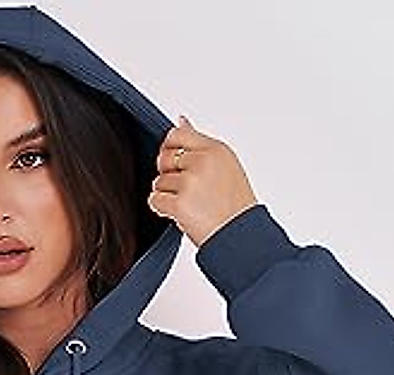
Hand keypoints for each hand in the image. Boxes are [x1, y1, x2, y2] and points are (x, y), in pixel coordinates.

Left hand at [148, 116, 258, 247]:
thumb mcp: (224, 166)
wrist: (239, 235)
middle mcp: (203, 162)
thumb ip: (199, 145)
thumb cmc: (234, 205)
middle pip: (164, 158)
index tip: (175, 163)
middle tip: (184, 190)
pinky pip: (155, 200)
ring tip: (188, 204)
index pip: (178, 135)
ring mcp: (191, 182)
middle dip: (168, 174)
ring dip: (167, 195)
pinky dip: (162, 209)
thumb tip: (181, 120)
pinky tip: (178, 213)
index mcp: (215, 150)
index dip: (170, 149)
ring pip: (159, 181)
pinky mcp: (180, 203)